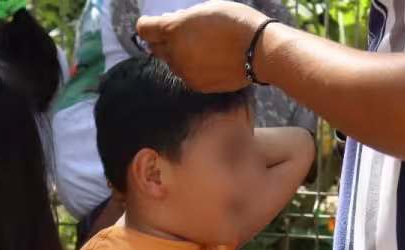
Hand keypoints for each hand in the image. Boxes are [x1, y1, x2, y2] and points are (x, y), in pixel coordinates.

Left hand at [136, 1, 270, 92]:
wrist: (260, 50)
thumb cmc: (236, 23)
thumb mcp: (206, 9)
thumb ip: (182, 18)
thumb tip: (169, 23)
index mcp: (174, 30)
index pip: (144, 29)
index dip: (148, 25)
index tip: (154, 25)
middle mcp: (175, 54)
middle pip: (155, 48)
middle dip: (163, 40)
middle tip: (182, 34)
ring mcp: (185, 72)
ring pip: (172, 63)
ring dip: (179, 55)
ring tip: (202, 47)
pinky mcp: (196, 86)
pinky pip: (186, 75)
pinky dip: (192, 68)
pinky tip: (210, 60)